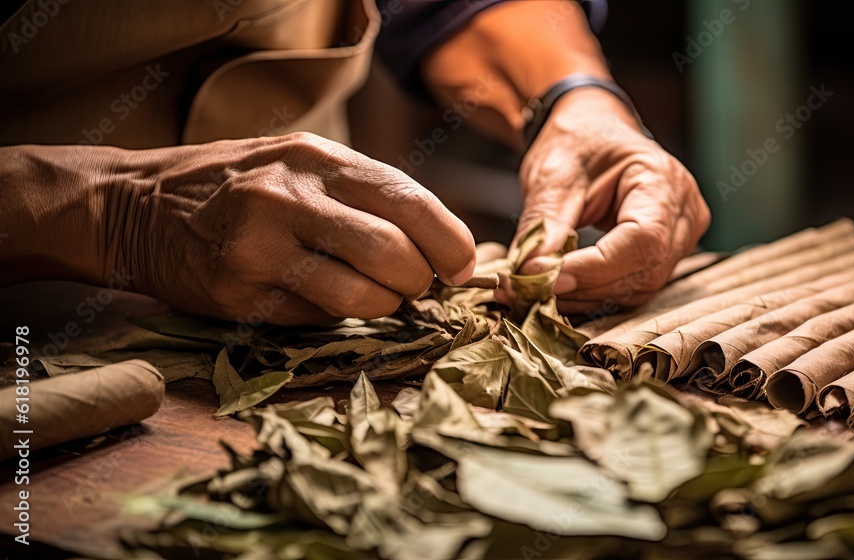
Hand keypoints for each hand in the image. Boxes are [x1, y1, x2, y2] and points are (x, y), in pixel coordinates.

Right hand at [9, 133, 476, 323]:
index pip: (410, 201)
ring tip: (375, 297)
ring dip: (383, 307)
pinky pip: (316, 318)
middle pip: (392, 252)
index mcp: (319, 158)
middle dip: (419, 281)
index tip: (462, 266)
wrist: (142, 205)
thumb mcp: (306, 165)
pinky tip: (317, 298)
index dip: (450, 241)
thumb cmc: (244, 186)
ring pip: (360, 296)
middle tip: (416, 287)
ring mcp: (260, 245)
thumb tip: (446, 248)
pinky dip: (333, 316)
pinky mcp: (238, 292)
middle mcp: (290, 195)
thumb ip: (369, 197)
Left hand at [514, 88, 710, 314]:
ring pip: (640, 287)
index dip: (595, 268)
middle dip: (585, 286)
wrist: (593, 136)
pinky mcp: (667, 255)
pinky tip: (561, 288)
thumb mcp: (553, 175)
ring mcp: (682, 237)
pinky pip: (635, 287)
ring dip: (587, 296)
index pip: (643, 240)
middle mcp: (684, 212)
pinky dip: (595, 293)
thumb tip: (531, 275)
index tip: (547, 278)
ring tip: (539, 289)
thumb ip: (545, 226)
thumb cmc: (578, 144)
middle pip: (645, 270)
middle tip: (531, 288)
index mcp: (663, 178)